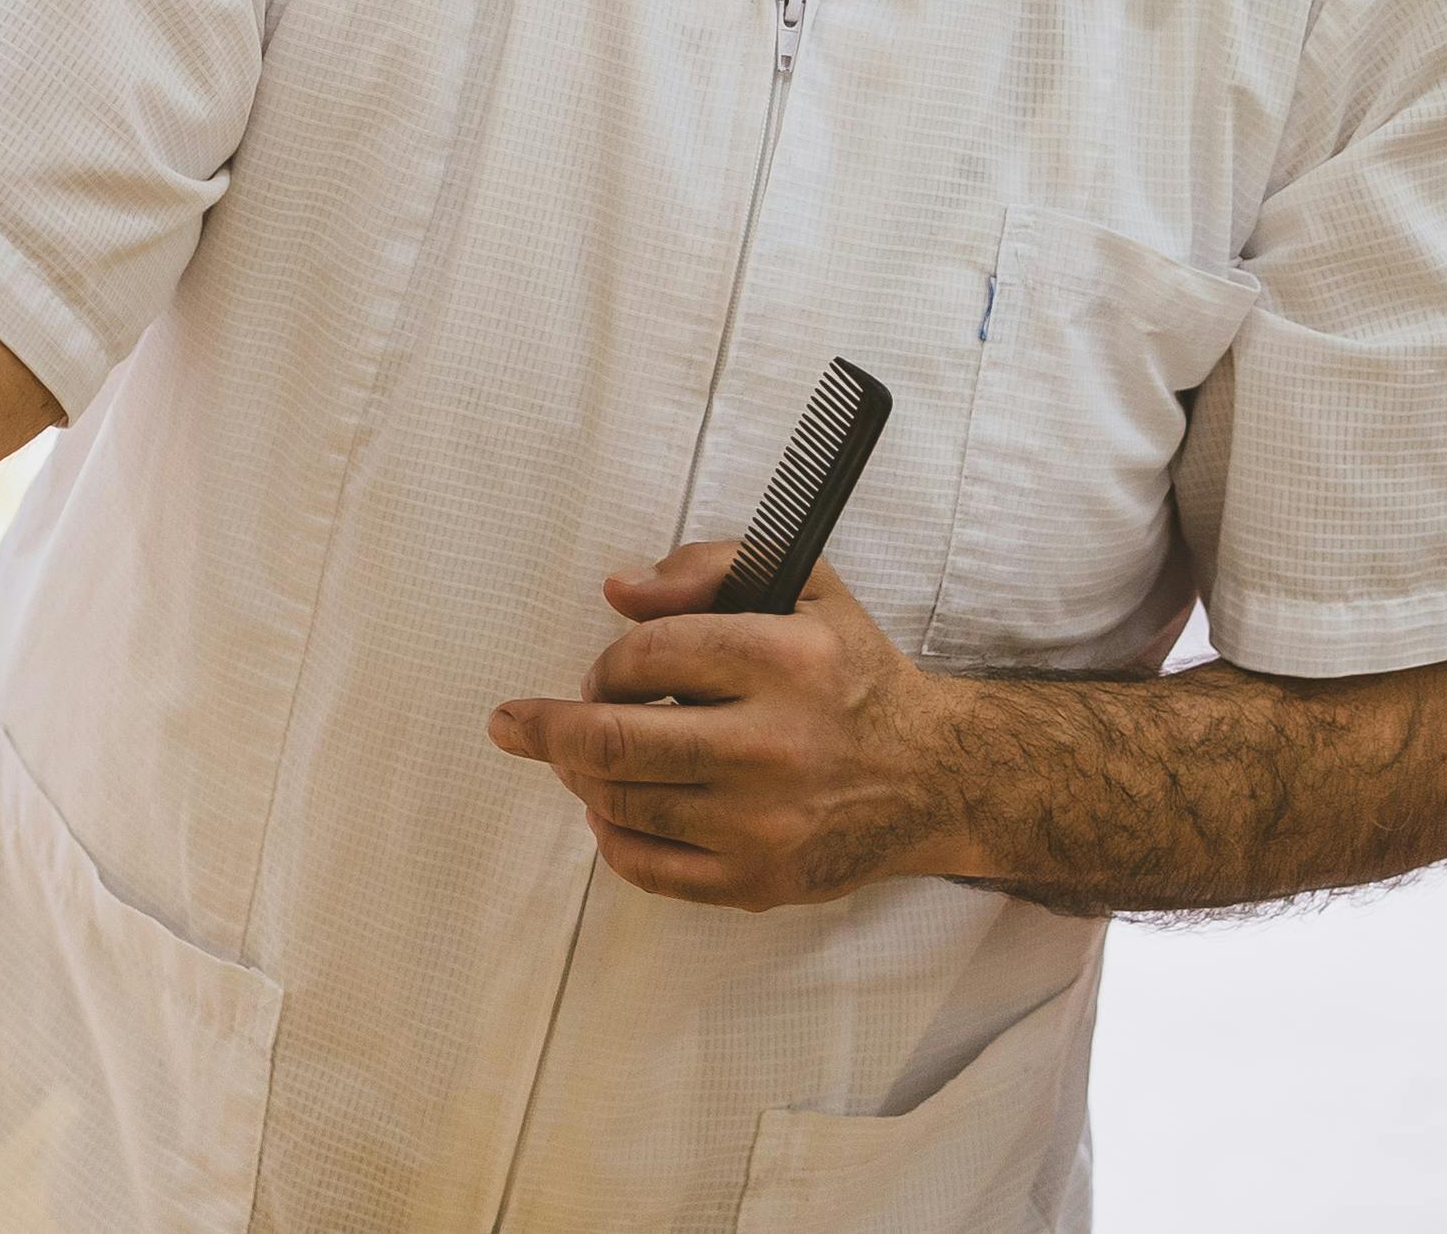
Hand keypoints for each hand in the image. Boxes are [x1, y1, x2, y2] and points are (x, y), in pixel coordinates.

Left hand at [485, 541, 972, 912]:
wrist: (934, 775)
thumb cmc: (852, 673)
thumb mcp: (802, 586)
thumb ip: (707, 567)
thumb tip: (619, 590)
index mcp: (785, 661)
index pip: (645, 655)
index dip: (606, 663)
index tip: (605, 674)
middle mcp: (775, 745)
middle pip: (616, 742)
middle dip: (546, 728)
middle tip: (512, 723)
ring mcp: (766, 823)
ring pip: (624, 802)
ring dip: (580, 776)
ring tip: (577, 759)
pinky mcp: (762, 880)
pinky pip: (649, 868)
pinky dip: (611, 837)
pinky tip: (610, 810)